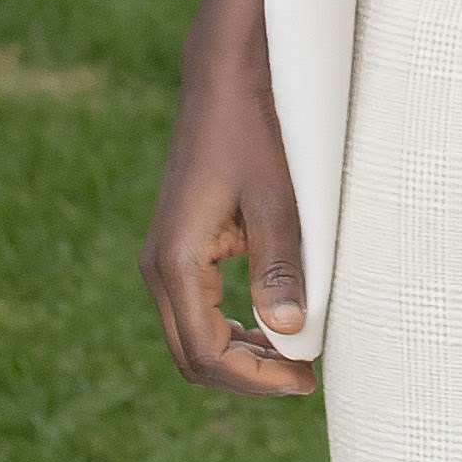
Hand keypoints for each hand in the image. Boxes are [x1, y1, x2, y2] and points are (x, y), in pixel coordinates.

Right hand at [147, 46, 317, 400]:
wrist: (222, 82)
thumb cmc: (252, 134)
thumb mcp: (276, 201)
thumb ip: (280, 267)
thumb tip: (288, 332)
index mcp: (176, 261)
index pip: (208, 353)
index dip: (257, 378)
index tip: (304, 379)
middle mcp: (157, 267)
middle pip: (192, 358)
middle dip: (246, 377)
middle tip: (302, 376)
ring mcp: (160, 259)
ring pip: (189, 339)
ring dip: (237, 357)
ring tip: (291, 354)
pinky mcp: (172, 249)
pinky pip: (192, 312)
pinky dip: (227, 331)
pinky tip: (267, 322)